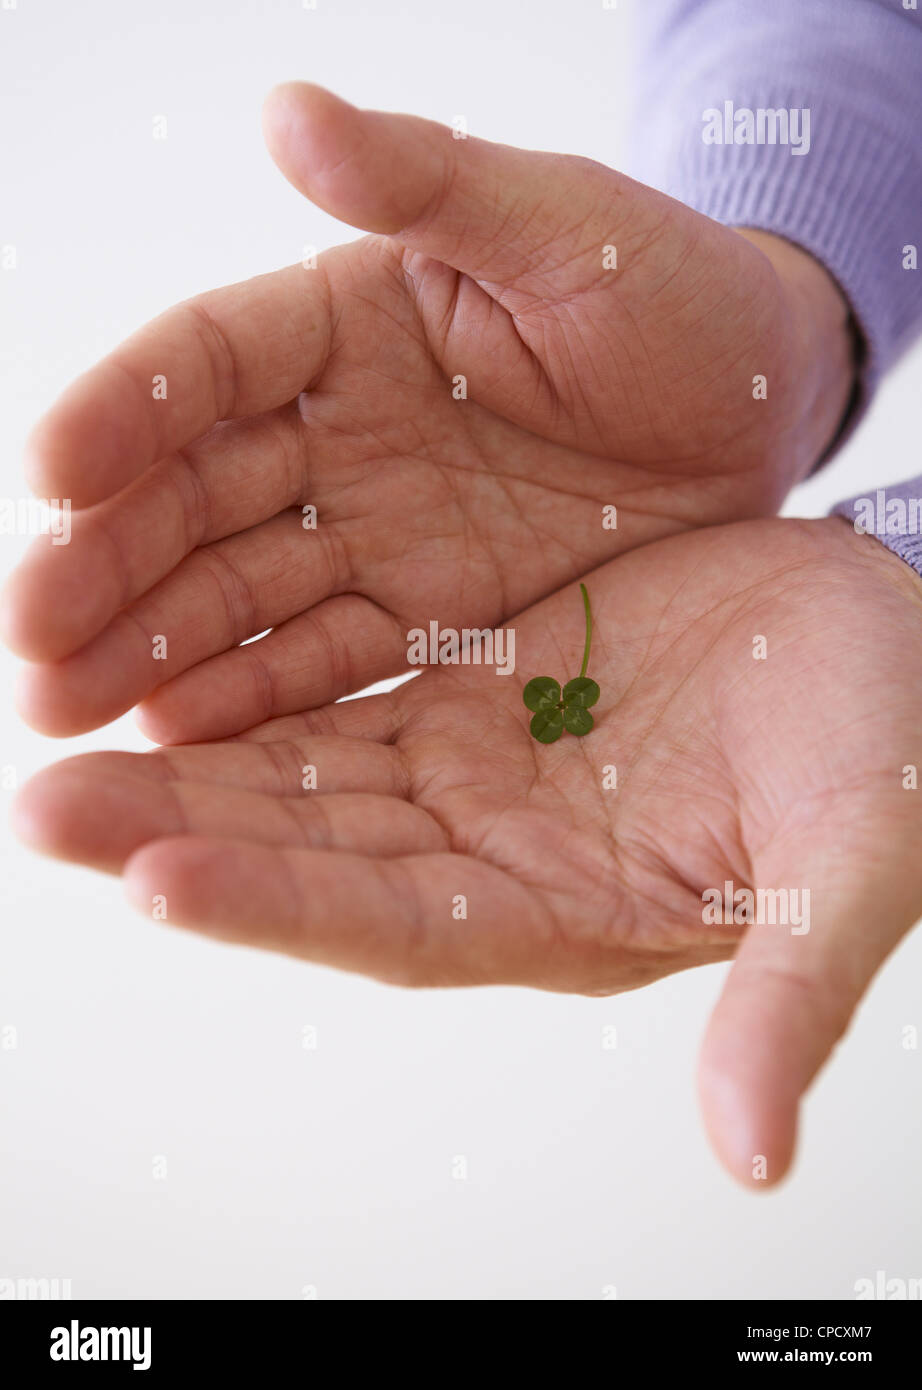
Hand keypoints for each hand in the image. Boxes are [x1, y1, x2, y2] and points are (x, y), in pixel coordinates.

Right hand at [3, 84, 852, 742]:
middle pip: (194, 499)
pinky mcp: (422, 615)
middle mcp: (333, 434)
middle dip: (108, 568)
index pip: (207, 362)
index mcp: (343, 322)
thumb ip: (426, 184)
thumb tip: (285, 107)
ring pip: (239, 594)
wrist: (755, 410)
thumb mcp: (559, 225)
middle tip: (32, 644)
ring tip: (64, 710)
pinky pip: (326, 661)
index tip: (50, 471)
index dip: (126, 412)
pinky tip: (178, 739)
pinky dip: (255, 700)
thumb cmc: (669, 294)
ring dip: (151, 652)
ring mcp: (371, 533)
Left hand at [15, 516, 921, 1184]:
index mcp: (570, 916)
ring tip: (63, 744)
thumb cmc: (891, 746)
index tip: (156, 882)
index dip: (282, 907)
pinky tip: (167, 673)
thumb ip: (789, 996)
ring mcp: (475, 771)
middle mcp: (497, 857)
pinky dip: (255, 691)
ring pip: (305, 776)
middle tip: (48, 808)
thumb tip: (756, 1159)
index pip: (398, 928)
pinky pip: (342, 694)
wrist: (885, 630)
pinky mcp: (472, 686)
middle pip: (316, 857)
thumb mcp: (856, 864)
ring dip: (189, 767)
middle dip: (182, 836)